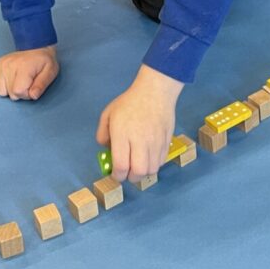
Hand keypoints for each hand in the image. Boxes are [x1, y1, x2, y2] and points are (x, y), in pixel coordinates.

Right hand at [0, 46, 58, 100]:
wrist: (36, 46)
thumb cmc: (45, 61)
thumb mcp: (50, 73)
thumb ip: (41, 85)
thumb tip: (33, 96)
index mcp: (23, 67)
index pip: (18, 92)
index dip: (27, 94)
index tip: (33, 87)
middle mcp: (9, 65)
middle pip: (10, 93)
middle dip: (20, 93)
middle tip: (28, 82)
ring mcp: (2, 65)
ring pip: (2, 91)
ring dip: (11, 89)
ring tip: (20, 80)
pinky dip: (5, 85)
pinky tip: (13, 78)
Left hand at [97, 64, 183, 181]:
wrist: (155, 91)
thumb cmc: (129, 102)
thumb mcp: (108, 114)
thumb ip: (102, 134)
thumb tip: (107, 149)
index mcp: (122, 134)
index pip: (121, 165)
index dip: (117, 175)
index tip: (116, 174)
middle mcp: (140, 140)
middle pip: (138, 171)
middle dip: (131, 177)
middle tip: (128, 172)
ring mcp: (155, 142)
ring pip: (152, 169)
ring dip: (144, 172)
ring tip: (138, 165)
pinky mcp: (167, 141)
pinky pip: (161, 161)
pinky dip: (154, 164)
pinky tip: (149, 157)